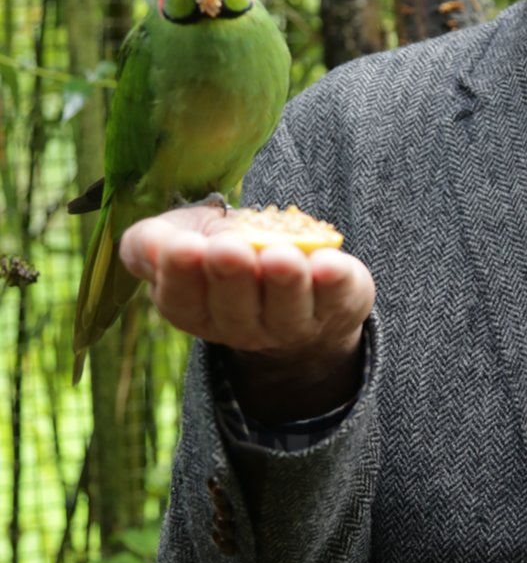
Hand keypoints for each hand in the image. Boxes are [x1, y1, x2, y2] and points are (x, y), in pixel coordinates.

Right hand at [120, 205, 374, 419]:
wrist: (292, 267)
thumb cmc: (225, 247)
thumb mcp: (179, 236)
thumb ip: (152, 243)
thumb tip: (151, 245)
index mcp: (194, 309)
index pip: (180, 301)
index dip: (180, 275)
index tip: (183, 246)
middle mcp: (242, 326)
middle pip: (234, 310)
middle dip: (231, 277)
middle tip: (228, 249)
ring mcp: (293, 322)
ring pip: (287, 310)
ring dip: (284, 283)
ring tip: (280, 257)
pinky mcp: (339, 306)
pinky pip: (337, 298)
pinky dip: (334, 280)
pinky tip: (330, 263)